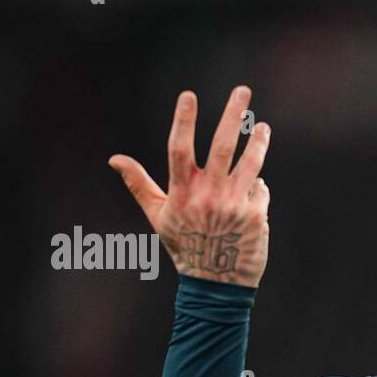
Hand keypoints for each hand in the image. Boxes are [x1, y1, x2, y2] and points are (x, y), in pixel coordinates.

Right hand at [108, 86, 270, 286]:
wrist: (216, 286)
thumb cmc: (185, 247)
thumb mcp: (158, 217)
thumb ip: (139, 184)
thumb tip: (113, 158)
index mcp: (181, 193)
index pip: (179, 148)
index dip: (183, 120)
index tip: (189, 94)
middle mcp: (208, 196)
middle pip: (222, 146)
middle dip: (233, 115)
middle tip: (242, 90)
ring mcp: (234, 205)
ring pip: (250, 163)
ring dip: (258, 141)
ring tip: (263, 127)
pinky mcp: (256, 217)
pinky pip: (260, 190)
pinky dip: (257, 188)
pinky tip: (251, 194)